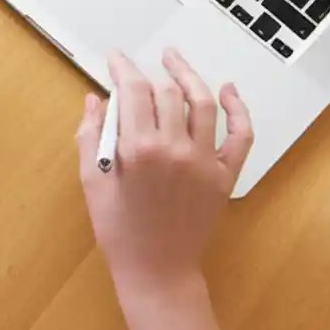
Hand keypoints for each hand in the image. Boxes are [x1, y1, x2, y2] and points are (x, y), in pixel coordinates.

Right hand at [76, 49, 252, 290]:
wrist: (157, 270)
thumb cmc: (118, 231)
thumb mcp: (91, 182)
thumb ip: (90, 136)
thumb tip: (94, 100)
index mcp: (138, 150)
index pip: (133, 90)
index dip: (123, 67)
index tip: (116, 58)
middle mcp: (175, 149)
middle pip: (167, 92)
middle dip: (152, 72)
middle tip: (141, 65)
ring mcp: (204, 161)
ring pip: (203, 103)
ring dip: (190, 76)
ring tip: (176, 61)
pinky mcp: (224, 176)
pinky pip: (240, 136)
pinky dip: (238, 109)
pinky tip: (228, 90)